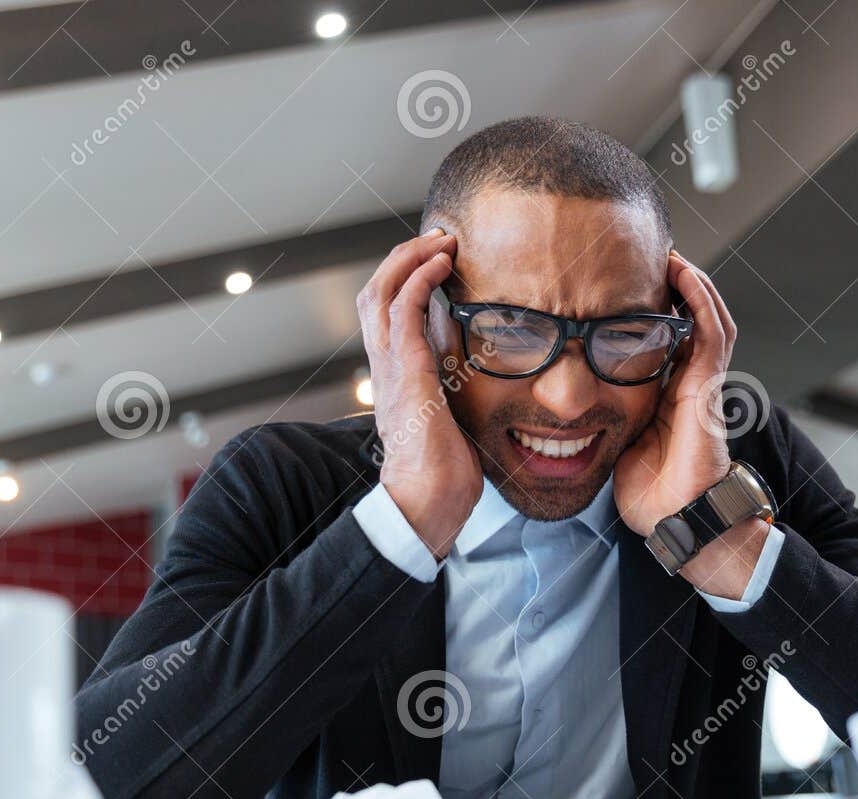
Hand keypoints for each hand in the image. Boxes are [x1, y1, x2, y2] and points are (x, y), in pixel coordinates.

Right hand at [359, 229, 481, 557]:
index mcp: (397, 375)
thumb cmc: (447, 471)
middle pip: (376, 292)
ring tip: (442, 240)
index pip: (388, 312)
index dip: (407, 279)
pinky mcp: (406, 371)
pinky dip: (420, 279)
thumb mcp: (455, 414)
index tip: (440, 259)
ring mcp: (391, 367)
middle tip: (441, 238)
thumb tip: (482, 363)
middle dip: (404, 258)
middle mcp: (386, 366)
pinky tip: (442, 265)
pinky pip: (403, 311)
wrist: (429, 501)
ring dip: (411, 258)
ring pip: (382, 291)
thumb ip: (456, 384)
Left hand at [613, 252, 734, 536]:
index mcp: (670, 395)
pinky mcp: (707, 389)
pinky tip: (683, 274)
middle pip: (692, 320)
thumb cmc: (648, 492)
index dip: (654, 308)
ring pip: (709, 317)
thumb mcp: (614, 443)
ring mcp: (702, 384)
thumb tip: (559, 398)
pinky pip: (710, 333)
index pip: (667, 338)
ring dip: (692, 282)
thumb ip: (600, 416)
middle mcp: (690, 384)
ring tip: (670, 254)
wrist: (674, 519)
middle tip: (651, 256)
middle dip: (676, 286)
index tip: (627, 282)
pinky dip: (699, 299)